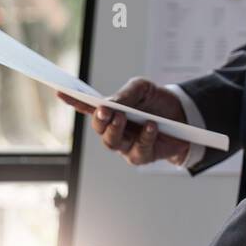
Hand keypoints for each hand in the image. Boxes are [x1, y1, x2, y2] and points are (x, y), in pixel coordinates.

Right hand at [58, 78, 192, 165]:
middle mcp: (114, 130)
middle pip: (98, 129)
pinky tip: (151, 126)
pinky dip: (145, 137)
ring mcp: (126, 145)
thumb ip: (126, 94)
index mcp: (110, 111)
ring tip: (122, 117)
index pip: (87, 107)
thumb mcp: (143, 88)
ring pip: (112, 142)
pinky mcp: (141, 156)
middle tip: (105, 111)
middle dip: (99, 120)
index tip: (60, 92)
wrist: (185, 116)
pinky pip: (138, 150)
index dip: (73, 101)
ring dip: (115, 129)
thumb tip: (110, 103)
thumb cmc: (157, 102)